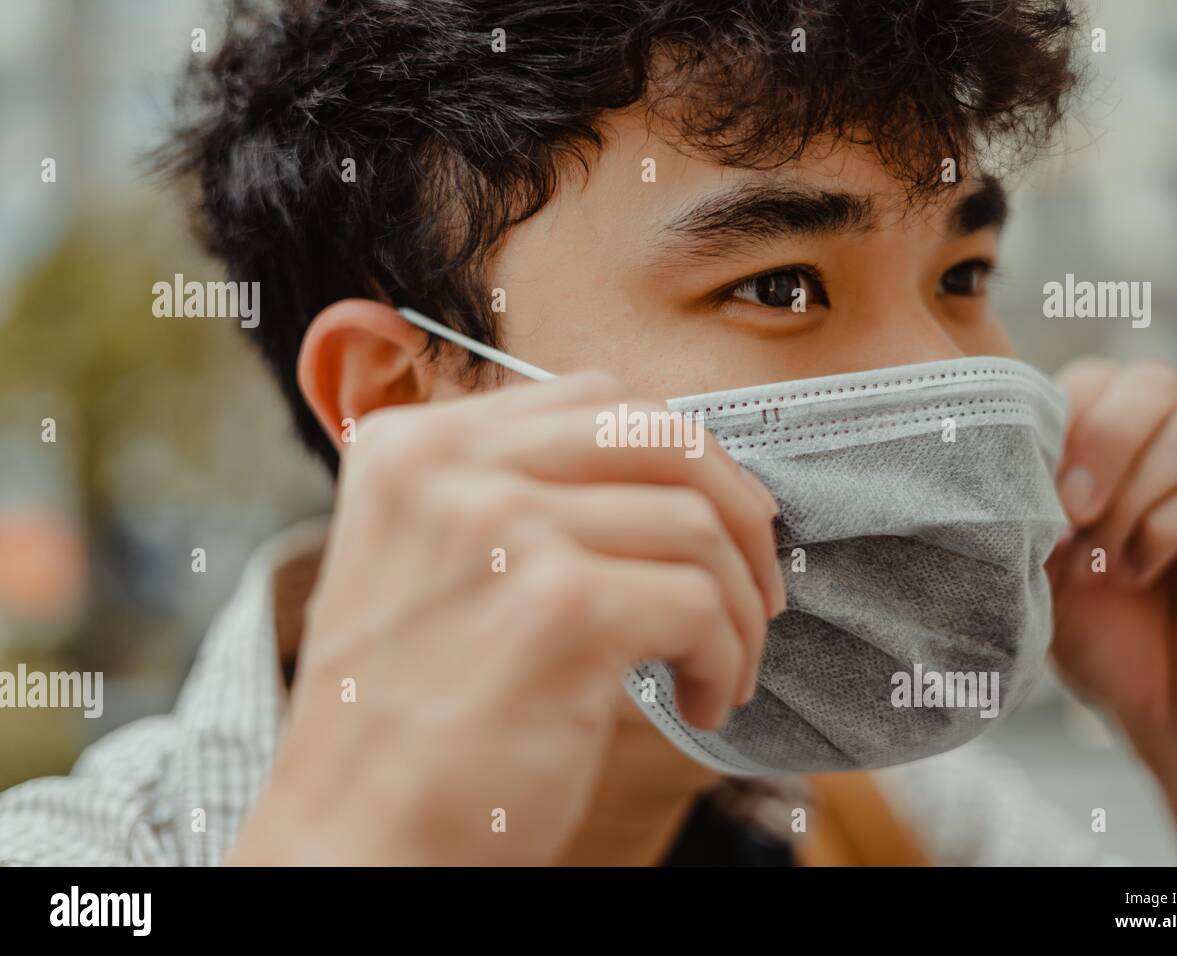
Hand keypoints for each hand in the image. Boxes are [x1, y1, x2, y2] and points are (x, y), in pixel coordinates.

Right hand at [226, 371, 783, 864]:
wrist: (355, 839)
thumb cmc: (406, 718)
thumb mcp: (425, 562)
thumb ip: (512, 496)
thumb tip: (664, 478)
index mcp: (415, 444)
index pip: (595, 400)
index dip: (681, 453)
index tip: (717, 515)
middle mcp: (451, 468)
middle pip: (660, 436)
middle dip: (737, 509)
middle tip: (757, 583)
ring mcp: (506, 531)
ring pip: (695, 526)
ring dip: (737, 606)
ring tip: (719, 667)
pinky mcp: (561, 609)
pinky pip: (700, 604)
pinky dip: (723, 657)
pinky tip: (699, 702)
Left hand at [1047, 357, 1176, 862]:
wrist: (1159, 709)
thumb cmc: (1098, 629)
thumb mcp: (1042, 560)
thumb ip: (1031, 501)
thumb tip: (1012, 454)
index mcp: (1128, 442)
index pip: (1098, 377)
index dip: (1061, 419)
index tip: (1031, 487)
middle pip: (1154, 382)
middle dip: (1101, 442)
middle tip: (1070, 513)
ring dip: (1130, 498)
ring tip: (1099, 560)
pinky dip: (1163, 531)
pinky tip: (1137, 574)